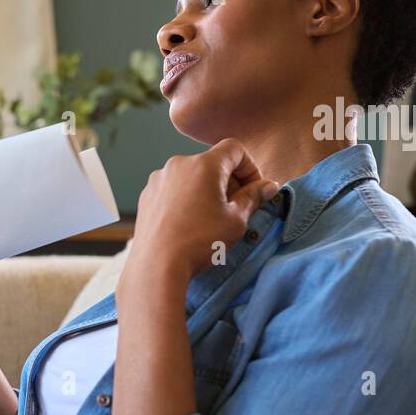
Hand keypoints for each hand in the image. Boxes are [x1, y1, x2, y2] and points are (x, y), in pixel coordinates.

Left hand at [119, 139, 278, 296]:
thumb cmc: (200, 241)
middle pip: (211, 163)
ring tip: (210, 219)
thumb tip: (268, 186)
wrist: (156, 265)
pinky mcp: (146, 195)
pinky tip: (188, 223)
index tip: (253, 190)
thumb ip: (253, 197)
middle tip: (235, 208)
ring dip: (205, 190)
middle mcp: (178, 164)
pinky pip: (173, 189)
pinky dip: (185, 199)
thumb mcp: (236, 220)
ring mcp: (159, 179)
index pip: (234, 149)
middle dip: (228, 181)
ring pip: (191, 177)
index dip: (249, 167)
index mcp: (203, 165)